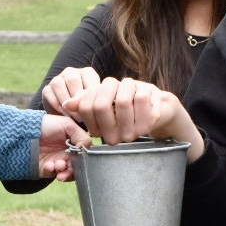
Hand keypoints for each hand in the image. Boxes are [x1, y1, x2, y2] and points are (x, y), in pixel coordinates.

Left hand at [37, 114, 91, 179]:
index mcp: (73, 143)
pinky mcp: (47, 169)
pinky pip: (54, 174)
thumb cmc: (46, 125)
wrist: (23, 132)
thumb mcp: (67, 125)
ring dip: (65, 172)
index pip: (84, 154)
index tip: (81, 158)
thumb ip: (82, 137)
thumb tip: (87, 151)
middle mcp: (67, 153)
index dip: (84, 158)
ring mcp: (57, 161)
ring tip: (57, 166)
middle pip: (78, 166)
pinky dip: (53, 171)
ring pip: (68, 173)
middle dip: (74, 168)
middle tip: (66, 164)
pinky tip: (49, 165)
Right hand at [42, 66, 100, 114]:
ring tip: (72, 115)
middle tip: (82, 114)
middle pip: (72, 80)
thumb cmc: (88, 110)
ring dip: (65, 101)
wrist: (70, 118)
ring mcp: (57, 79)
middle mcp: (71, 72)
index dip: (89, 94)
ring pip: (58, 84)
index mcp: (87, 73)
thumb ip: (94, 99)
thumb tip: (94, 103)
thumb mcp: (94, 103)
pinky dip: (56, 104)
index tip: (92, 107)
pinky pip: (49, 92)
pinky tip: (63, 113)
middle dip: (76, 98)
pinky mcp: (47, 88)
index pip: (88, 77)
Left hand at [62, 76, 204, 156]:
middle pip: (101, 103)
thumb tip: (66, 105)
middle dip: (107, 126)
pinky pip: (142, 103)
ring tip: (128, 136)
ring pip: (122, 103)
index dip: (91, 123)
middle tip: (114, 139)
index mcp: (102, 90)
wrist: (159, 113)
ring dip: (125, 126)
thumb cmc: (129, 119)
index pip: (87, 104)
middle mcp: (116, 85)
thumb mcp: (107, 120)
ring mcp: (133, 87)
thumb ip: (88, 110)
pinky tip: (141, 131)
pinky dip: (140, 122)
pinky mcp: (150, 92)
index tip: (99, 135)